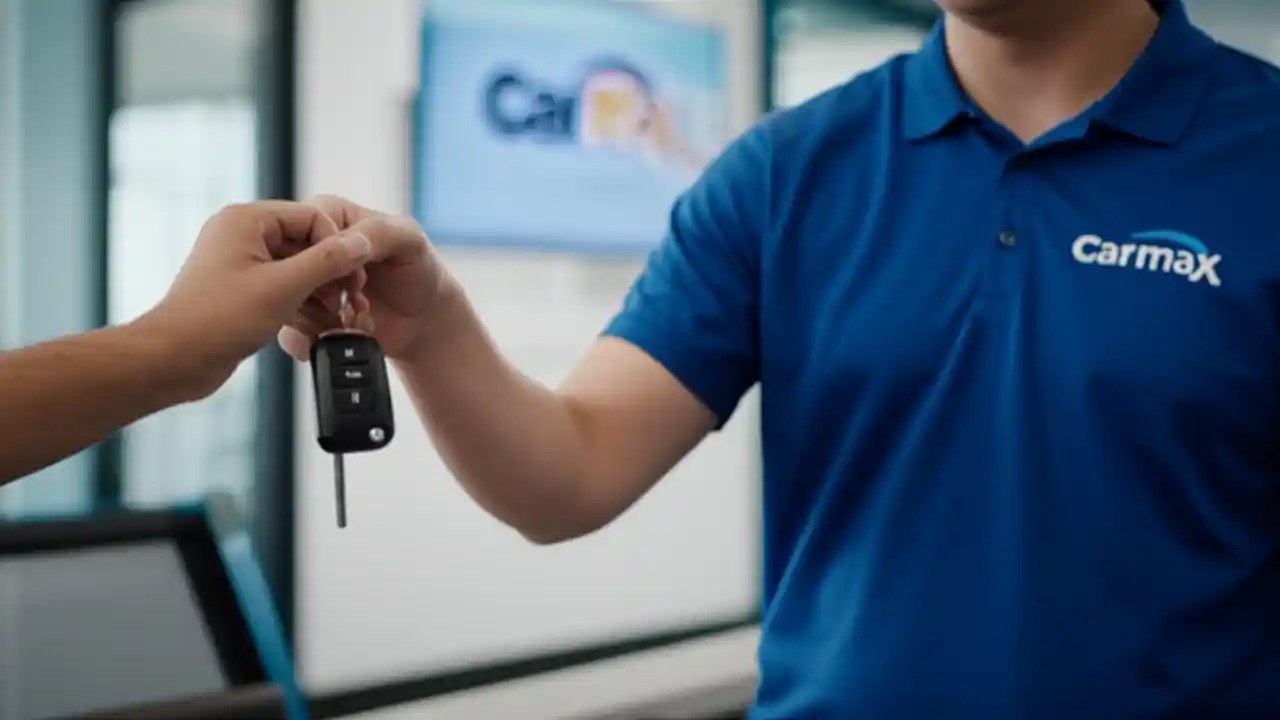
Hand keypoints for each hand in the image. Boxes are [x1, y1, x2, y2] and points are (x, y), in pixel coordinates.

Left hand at [137, 201, 373, 398]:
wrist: (173, 359)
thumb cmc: (217, 320)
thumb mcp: (284, 287)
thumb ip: (327, 261)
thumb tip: (360, 242)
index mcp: (246, 220)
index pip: (312, 217)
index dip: (337, 246)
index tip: (353, 276)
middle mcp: (241, 235)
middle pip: (306, 241)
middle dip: (331, 272)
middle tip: (350, 299)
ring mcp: (241, 263)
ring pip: (298, 267)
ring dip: (321, 291)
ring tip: (337, 316)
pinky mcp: (242, 289)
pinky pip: (284, 286)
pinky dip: (303, 303)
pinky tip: (319, 325)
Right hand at [276, 195, 449, 362]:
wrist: (424, 318)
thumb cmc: (419, 269)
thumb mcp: (408, 240)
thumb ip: (377, 232)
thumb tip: (345, 241)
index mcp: (327, 214)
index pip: (300, 224)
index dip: (323, 254)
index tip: (352, 276)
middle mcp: (309, 247)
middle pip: (286, 264)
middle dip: (317, 289)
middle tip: (348, 302)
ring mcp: (303, 283)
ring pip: (284, 299)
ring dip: (318, 316)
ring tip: (353, 320)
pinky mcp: (305, 317)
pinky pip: (291, 332)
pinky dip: (317, 338)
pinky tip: (347, 334)